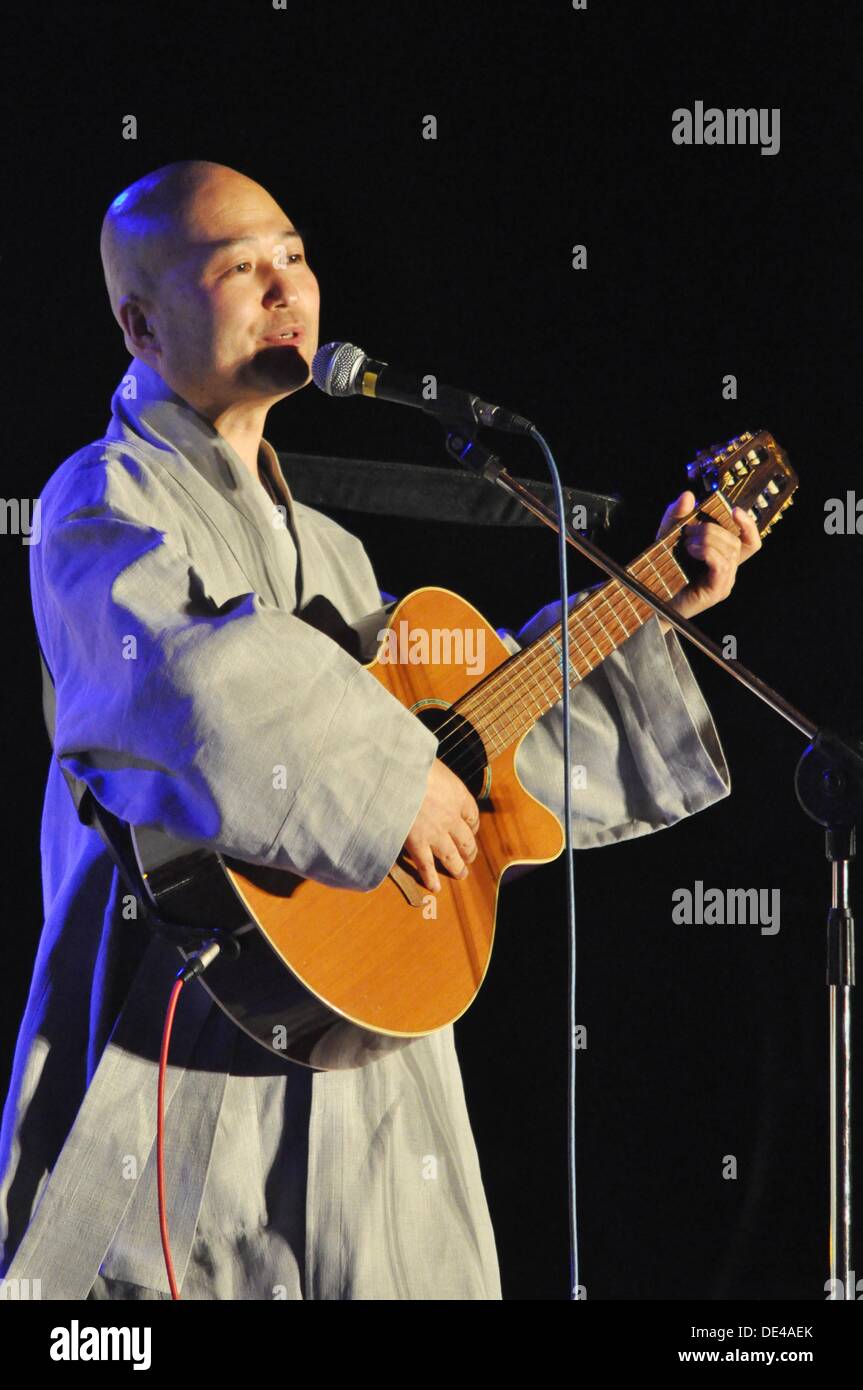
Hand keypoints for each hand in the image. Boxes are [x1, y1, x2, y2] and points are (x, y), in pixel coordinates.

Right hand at [403, 758, 479, 892]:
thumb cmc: (410, 761)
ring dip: (458, 867)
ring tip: (461, 874)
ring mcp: (435, 832)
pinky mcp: (417, 843)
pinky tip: (435, 887)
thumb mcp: (429, 761)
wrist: (395, 774)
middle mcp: (451, 817)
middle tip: (470, 857)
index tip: (471, 829)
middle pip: (466, 839)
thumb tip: (424, 765)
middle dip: (469, 850)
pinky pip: (427, 865)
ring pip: (452, 856)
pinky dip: (431, 878)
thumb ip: (432, 772)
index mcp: (458, 795)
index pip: (472, 815)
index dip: (473, 825)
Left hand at [654, 489, 761, 628]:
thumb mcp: (668, 535)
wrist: (649, 598)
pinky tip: (692, 550)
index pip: (750, 540)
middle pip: (736, 541)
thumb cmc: (662, 568)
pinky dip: (708, 552)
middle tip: (689, 532)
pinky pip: (722, 565)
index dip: (748, 524)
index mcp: (724, 557)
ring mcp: (724, 582)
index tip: (735, 510)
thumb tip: (689, 495)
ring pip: (730, 551)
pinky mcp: (716, 591)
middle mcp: (728, 570)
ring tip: (687, 543)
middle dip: (712, 529)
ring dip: (708, 540)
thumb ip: (677, 514)